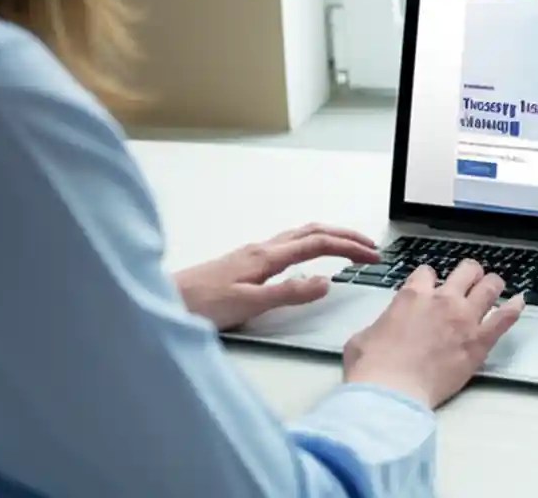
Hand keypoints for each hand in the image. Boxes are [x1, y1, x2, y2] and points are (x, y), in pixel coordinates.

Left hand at [173, 223, 380, 329]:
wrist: (164, 301)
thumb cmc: (201, 305)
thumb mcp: (249, 304)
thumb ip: (288, 293)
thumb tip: (325, 282)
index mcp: (267, 256)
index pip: (318, 243)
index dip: (349, 247)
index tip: (373, 257)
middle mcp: (262, 249)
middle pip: (312, 231)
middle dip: (345, 236)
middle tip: (370, 247)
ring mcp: (253, 254)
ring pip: (300, 235)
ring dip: (329, 237)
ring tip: (348, 247)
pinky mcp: (246, 262)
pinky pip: (288, 244)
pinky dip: (311, 244)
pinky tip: (309, 258)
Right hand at [342, 259, 524, 407]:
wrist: (392, 392)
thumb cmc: (373, 368)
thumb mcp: (362, 338)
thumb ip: (378, 327)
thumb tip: (379, 333)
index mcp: (412, 296)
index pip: (426, 273)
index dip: (429, 279)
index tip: (430, 288)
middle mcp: (442, 300)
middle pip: (465, 271)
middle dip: (468, 273)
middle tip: (469, 280)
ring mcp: (464, 319)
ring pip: (489, 287)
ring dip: (492, 284)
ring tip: (494, 286)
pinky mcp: (479, 342)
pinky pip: (505, 318)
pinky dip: (514, 308)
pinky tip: (519, 302)